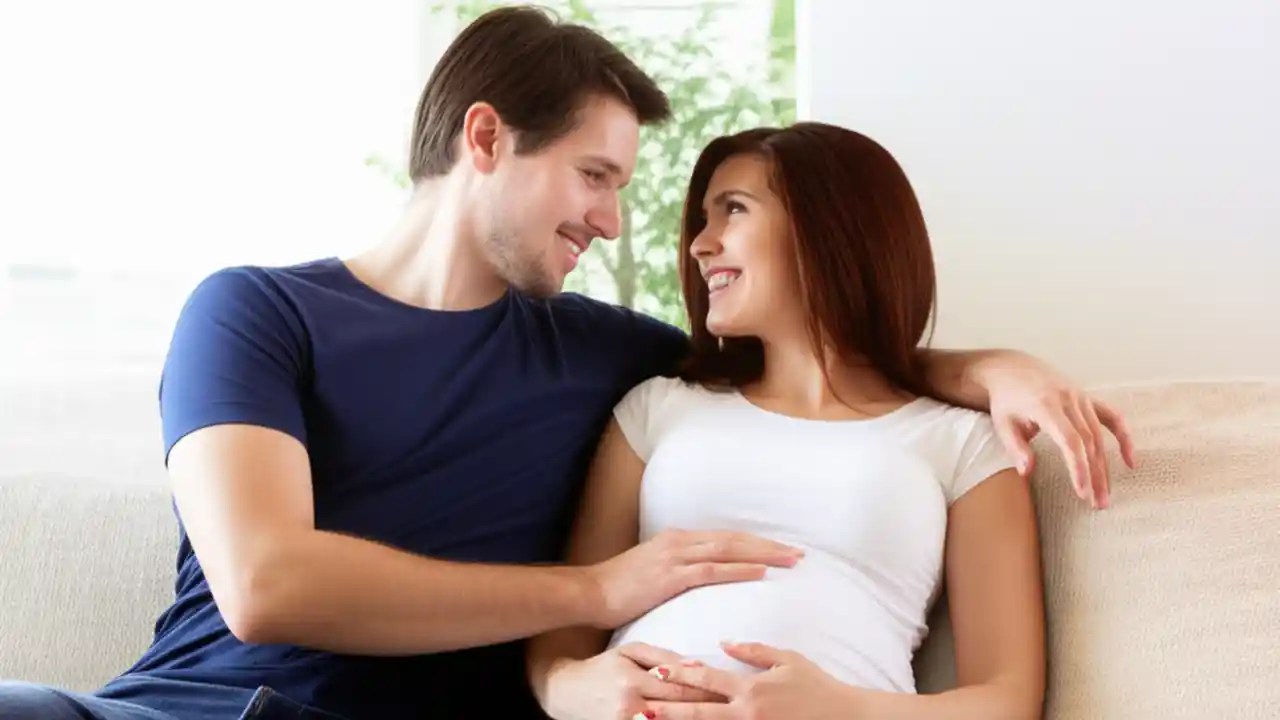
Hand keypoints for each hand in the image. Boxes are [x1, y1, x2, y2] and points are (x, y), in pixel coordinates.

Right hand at [541, 642, 724, 719]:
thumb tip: (697, 664)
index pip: (681, 687)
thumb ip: (663, 657)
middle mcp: (631, 707)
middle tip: (741, 710)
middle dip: (711, 711)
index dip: (710, 690)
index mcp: (636, 680)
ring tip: (724, 719)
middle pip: (680, 711)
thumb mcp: (630, 651)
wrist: (565, 692)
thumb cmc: (603, 667)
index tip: (736, 691)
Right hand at [583, 530, 803, 627]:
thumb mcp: (652, 571)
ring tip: (789, 560)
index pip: (725, 538)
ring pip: (729, 551)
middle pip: (734, 540)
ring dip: (762, 554)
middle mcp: (680, 542)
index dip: (756, 542)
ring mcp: (675, 557)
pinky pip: (712, 570)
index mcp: (677, 540)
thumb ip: (676, 568)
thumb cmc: (619, 588)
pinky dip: (738, 569)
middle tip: (798, 553)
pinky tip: (759, 572)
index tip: (781, 549)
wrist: (591, 592)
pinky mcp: (670, 576)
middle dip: (768, 545)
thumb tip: (697, 574)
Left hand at [646, 642, 854, 719]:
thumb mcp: (787, 660)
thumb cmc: (817, 687)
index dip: (680, 675)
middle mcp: (746, 714)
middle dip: (666, 711)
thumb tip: (723, 642)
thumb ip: (753, 651)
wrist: (846, 719)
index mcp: (750, 689)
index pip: (707, 680)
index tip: (656, 671)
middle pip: (698, 713)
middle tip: (637, 709)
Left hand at [976, 352, 1136, 508]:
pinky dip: (1124, 437)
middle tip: (1098, 503)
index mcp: (1046, 405)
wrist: (1011, 369)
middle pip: (1089, 442)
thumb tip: (1026, 472)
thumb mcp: (1003, 423)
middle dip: (1095, 475)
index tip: (1082, 491)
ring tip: (1105, 495)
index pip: (1070, 441)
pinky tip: (1129, 461)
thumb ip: (1016, 447)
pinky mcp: (1087, 397)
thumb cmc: (1006, 400)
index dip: (1078, 467)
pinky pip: (1112, 417)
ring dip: (1105, 467)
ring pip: (1100, 435)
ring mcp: (1080, 397)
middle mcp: (1068, 400)